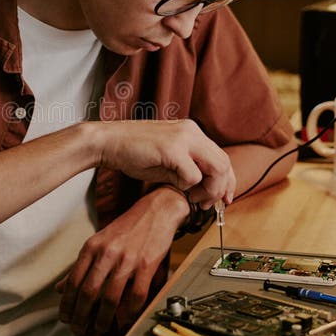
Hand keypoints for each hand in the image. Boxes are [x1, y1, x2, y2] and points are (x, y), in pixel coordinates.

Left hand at [56, 187, 189, 335]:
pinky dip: (129, 312)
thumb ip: (80, 266)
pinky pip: (136, 295)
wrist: (155, 211)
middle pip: (88, 292)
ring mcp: (128, 260)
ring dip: (103, 318)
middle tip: (78, 330)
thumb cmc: (126, 228)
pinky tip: (124, 320)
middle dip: (81, 316)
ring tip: (100, 328)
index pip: (73, 281)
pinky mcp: (147, 265)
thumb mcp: (97, 242)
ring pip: (110, 297)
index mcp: (92, 247)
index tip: (65, 318)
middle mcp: (107, 253)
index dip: (67, 304)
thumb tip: (60, 288)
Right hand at [96, 119, 234, 207]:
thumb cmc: (132, 152)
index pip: (221, 157)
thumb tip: (204, 189)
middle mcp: (191, 131)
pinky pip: (193, 175)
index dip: (227, 181)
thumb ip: (187, 170)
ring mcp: (183, 138)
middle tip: (209, 204)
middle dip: (221, 188)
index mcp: (191, 132)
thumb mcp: (167, 161)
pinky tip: (176, 187)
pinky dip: (188, 186)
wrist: (108, 142)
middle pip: (224, 163)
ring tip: (195, 198)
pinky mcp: (172, 149)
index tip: (225, 198)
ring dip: (209, 189)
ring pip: (216, 168)